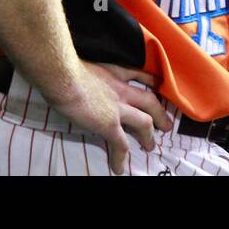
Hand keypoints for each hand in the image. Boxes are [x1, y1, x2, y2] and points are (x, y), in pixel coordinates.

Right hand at [45, 62, 172, 173]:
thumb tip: (76, 71)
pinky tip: (119, 168)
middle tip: (166, 124)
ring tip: (150, 146)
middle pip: (149, 101)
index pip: (138, 73)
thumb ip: (87, 68)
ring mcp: (118, 107)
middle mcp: (120, 89)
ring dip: (149, 136)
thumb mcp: (83, 60)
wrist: (62, 75)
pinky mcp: (109, 124)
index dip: (150, 80)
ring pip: (144, 122)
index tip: (158, 85)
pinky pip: (120, 145)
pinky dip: (121, 158)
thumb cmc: (65, 65)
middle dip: (160, 113)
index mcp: (113, 71)